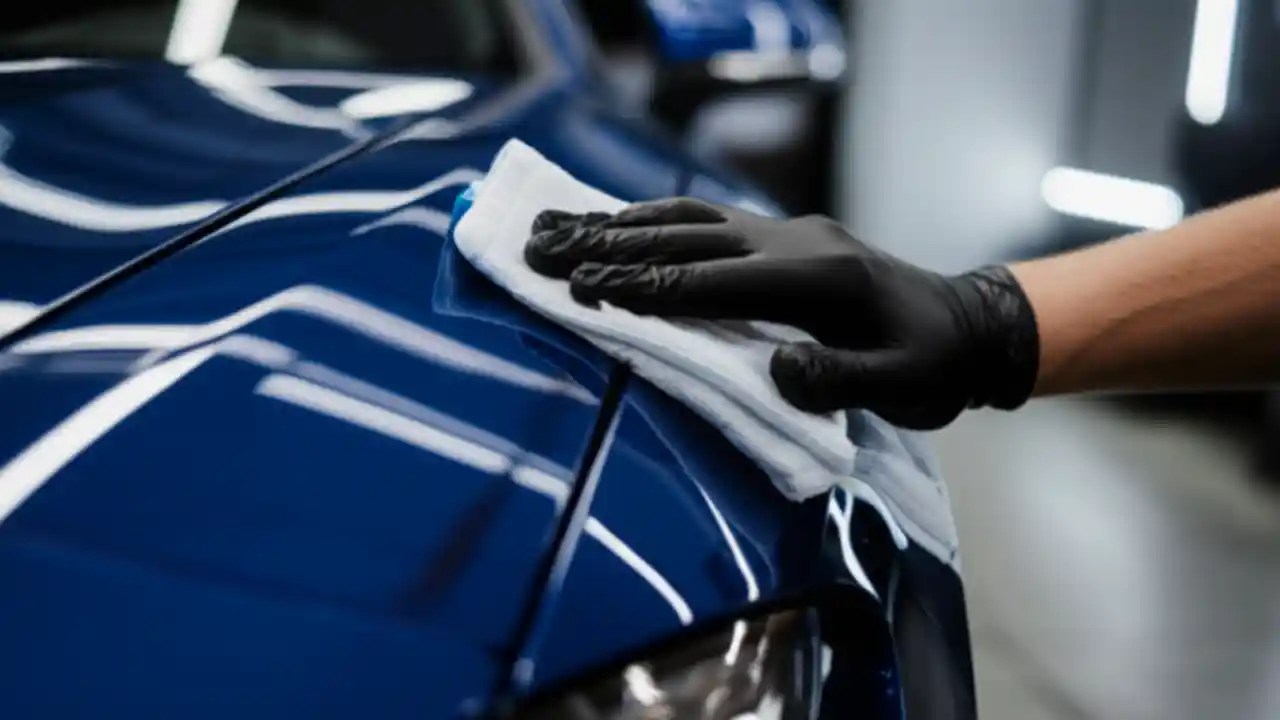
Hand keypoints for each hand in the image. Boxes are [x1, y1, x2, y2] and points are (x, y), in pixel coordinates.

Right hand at [525, 198, 1038, 428]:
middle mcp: (795, 242)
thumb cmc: (933, 367)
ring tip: (555, 225)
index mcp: (820, 278)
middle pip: (685, 238)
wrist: (969, 326)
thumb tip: (776, 369)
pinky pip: (706, 221)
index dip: (644, 287)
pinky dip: (654, 221)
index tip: (580, 288)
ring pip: (688, 218)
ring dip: (619, 223)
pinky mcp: (782, 237)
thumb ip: (839, 379)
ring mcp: (787, 232)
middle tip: (537, 248)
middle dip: (607, 246)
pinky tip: (616, 224)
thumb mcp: (901, 386)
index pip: (713, 282)